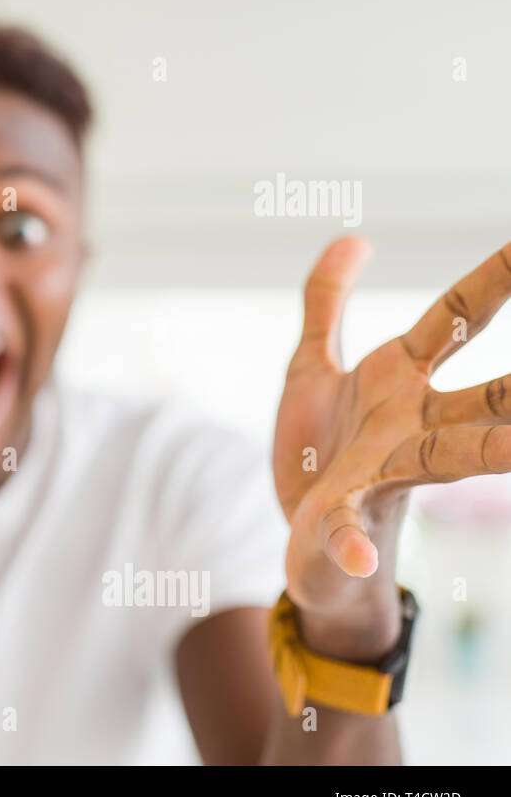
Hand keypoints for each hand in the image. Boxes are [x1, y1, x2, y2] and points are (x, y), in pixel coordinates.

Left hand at [274, 238, 510, 654]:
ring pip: (448, 459)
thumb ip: (327, 303)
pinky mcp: (338, 520)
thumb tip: (353, 239)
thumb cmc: (321, 448)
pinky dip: (351, 542)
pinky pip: (347, 531)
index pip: (458, 317)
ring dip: (492, 452)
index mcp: (402, 380)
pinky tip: (359, 557)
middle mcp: (412, 426)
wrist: (305, 540)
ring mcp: (381, 474)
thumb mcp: (313, 367)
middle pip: (485, 393)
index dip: (498, 277)